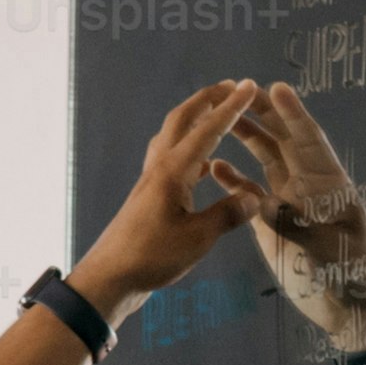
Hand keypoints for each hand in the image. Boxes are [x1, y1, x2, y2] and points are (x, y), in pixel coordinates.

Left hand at [66, 80, 269, 307]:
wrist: (110, 277)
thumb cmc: (152, 257)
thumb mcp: (198, 238)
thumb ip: (228, 215)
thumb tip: (255, 198)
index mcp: (173, 170)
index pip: (208, 130)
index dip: (231, 108)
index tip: (248, 87)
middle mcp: (160, 167)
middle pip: (182, 119)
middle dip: (207, 100)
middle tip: (231, 87)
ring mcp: (151, 180)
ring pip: (173, 136)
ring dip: (196, 120)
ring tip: (218, 116)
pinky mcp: (148, 195)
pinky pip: (171, 160)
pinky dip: (191, 151)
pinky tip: (206, 166)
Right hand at [225, 84, 365, 352]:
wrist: (350, 308)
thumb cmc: (351, 273)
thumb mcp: (327, 248)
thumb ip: (296, 223)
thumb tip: (266, 204)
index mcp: (328, 182)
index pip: (309, 140)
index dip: (294, 114)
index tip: (277, 88)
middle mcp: (307, 184)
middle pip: (283, 138)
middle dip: (263, 111)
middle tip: (237, 88)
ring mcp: (288, 201)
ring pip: (265, 158)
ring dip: (246, 135)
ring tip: (221, 115)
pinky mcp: (271, 223)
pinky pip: (249, 193)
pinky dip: (232, 178)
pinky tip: (213, 166)